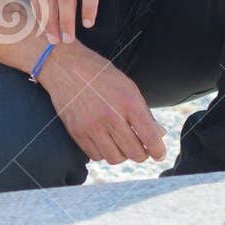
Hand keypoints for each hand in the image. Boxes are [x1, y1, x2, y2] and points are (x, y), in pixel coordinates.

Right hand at [39, 41, 166, 166]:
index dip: (158, 151)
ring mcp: (91, 126)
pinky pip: (96, 156)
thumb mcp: (128, 87)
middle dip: (142, 155)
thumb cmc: (101, 75)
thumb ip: (144, 112)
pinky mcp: (76, 132)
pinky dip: (104, 153)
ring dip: (123, 155)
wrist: (65, 66)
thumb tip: (159, 134)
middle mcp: (110, 116)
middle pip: (134, 152)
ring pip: (115, 158)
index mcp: (128, 101)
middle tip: (143, 150)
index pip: (149, 137)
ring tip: (123, 145)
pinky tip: (106, 142)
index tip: (159, 155)